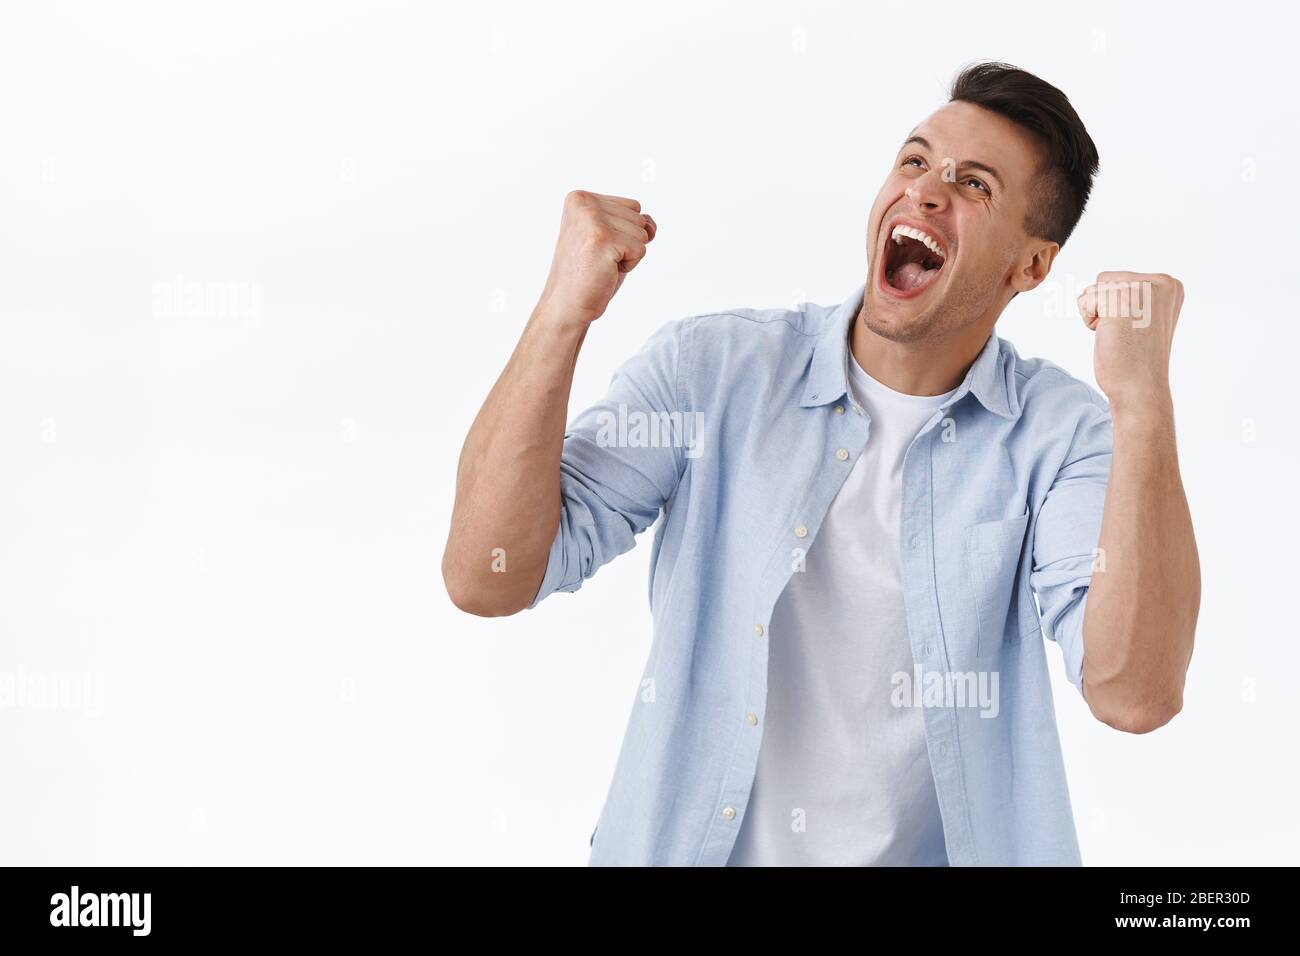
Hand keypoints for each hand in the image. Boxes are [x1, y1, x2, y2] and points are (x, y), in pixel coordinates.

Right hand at [535, 190, 655, 326]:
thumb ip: (633, 222)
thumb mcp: (611, 237)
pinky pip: (641, 249)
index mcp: (580, 198)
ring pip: (642, 234)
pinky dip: (629, 265)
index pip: (632, 206)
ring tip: (601, 263)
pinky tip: (605, 270)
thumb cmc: (589, 272)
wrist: (567, 304)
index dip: (623, 232)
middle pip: (639, 217)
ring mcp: (592, 220)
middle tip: (599, 257)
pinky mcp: (603, 239)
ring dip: (627, 255)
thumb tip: (651, 227)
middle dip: (627, 243)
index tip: (597, 245)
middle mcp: (584, 203)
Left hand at [1078, 271, 1183, 410]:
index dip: (1117, 307)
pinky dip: (1089, 320)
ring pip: (1094, 289)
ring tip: (1118, 334)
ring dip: (1096, 314)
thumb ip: (1135, 295)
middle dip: (1105, 308)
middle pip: (1106, 280)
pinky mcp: (1120, 300)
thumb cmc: (1138, 358)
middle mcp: (1161, 282)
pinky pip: (1085, 300)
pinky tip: (1108, 335)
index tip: (1135, 329)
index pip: (1122, 279)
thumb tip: (1106, 280)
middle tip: (1125, 333)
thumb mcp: (1145, 316)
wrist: (1141, 388)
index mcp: (1170, 285)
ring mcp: (1142, 289)